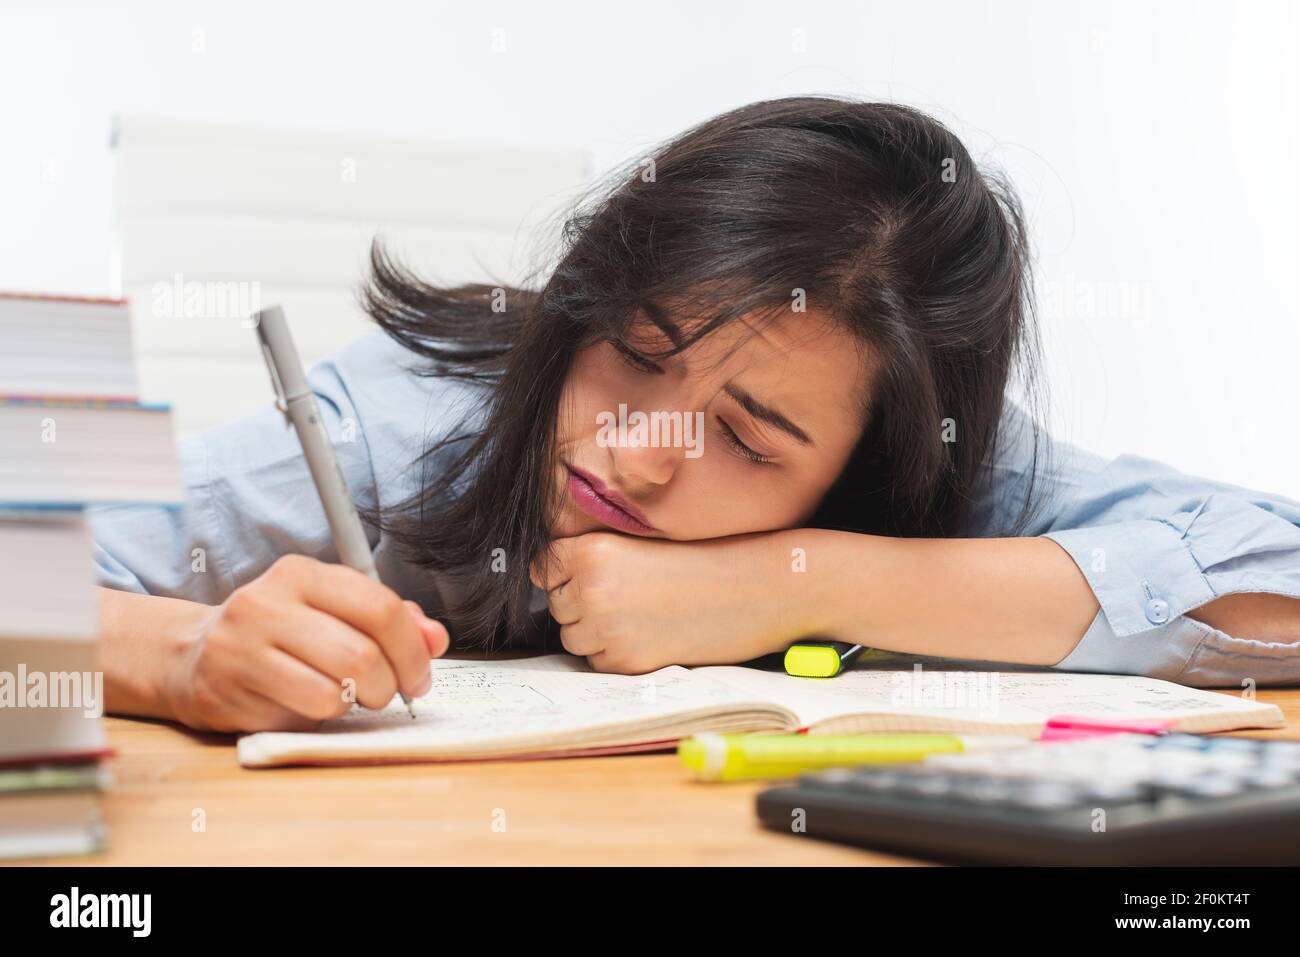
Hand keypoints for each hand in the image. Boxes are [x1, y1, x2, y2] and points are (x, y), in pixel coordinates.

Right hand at [162, 554, 449, 731]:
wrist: (193, 658)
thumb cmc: (280, 636)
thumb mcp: (334, 613)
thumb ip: (390, 621)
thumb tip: (435, 638)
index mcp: (303, 573)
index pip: (381, 607)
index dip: (413, 649)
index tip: (420, 675)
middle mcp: (270, 600)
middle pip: (363, 652)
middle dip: (391, 683)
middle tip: (389, 693)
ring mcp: (243, 644)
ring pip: (336, 687)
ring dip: (359, 703)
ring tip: (352, 697)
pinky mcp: (229, 687)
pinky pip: (304, 711)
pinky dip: (325, 715)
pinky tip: (313, 705)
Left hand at [529, 529, 818, 673]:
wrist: (755, 589)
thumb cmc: (707, 560)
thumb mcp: (644, 544)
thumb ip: (598, 558)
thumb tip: (556, 580)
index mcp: (592, 552)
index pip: (543, 567)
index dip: (565, 572)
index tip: (588, 574)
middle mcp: (590, 591)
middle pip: (556, 605)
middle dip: (581, 604)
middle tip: (627, 596)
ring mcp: (606, 630)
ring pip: (573, 637)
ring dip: (595, 631)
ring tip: (640, 616)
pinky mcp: (625, 662)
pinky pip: (599, 662)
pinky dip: (616, 653)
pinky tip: (650, 635)